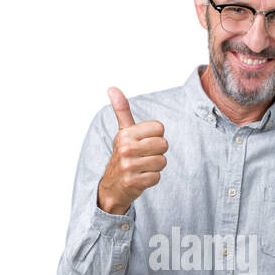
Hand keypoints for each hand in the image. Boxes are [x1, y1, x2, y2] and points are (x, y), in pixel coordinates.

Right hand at [97, 87, 166, 215]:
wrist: (111, 187)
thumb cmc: (123, 156)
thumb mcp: (122, 132)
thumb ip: (122, 110)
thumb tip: (112, 88)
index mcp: (125, 134)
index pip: (159, 128)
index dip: (155, 136)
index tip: (143, 143)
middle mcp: (126, 148)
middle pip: (163, 144)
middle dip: (157, 152)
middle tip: (144, 157)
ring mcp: (129, 166)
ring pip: (162, 161)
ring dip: (155, 167)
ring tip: (142, 167)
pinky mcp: (133, 182)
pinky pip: (157, 177)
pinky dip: (152, 179)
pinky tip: (141, 178)